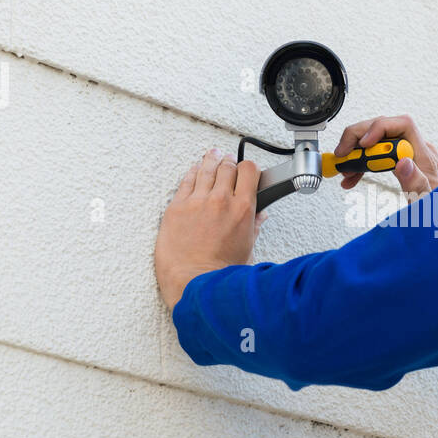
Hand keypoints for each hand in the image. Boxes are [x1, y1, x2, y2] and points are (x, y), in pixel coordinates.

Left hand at [154, 148, 268, 308]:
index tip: (247, 171)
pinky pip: (185, 181)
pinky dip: (192, 172)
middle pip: (227, 167)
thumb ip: (254, 227)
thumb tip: (260, 216)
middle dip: (229, 164)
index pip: (249, 171)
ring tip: (213, 155)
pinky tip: (195, 169)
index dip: (249, 169)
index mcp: (242, 209)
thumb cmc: (220, 272)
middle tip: (229, 163)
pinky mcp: (177, 207)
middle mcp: (220, 200)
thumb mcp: (247, 249)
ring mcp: (197, 202)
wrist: (193, 282)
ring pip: (205, 170)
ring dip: (211, 160)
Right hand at [332, 114, 437, 198]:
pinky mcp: (406, 165)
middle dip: (360, 139)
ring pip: (379, 142)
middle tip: (343, 154)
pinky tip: (353, 177)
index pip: (404, 125)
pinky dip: (364, 164)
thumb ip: (417, 185)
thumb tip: (403, 163)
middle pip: (386, 129)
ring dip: (358, 153)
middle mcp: (420, 152)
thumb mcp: (430, 205)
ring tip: (344, 170)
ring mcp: (412, 157)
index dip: (379, 128)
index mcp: (427, 158)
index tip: (362, 144)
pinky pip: (381, 156)